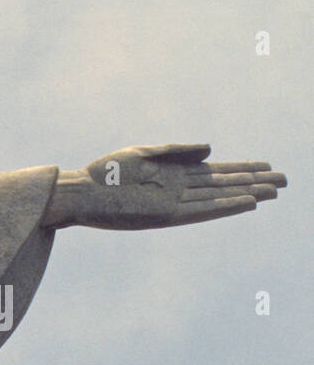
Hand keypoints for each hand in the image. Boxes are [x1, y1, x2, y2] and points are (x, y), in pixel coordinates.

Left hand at [44, 144, 285, 229]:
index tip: (267, 165)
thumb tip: (212, 149)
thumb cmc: (105, 172)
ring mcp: (175, 203)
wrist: (80, 193)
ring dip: (246, 194)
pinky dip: (225, 206)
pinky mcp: (166, 215)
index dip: (242, 168)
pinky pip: (203, 210)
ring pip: (219, 197)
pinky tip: (246, 202)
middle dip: (253, 181)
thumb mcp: (142, 153)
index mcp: (173, 172)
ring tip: (274, 192)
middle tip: (285, 180)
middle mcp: (179, 189)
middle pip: (224, 184)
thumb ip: (177, 150)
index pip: (215, 171)